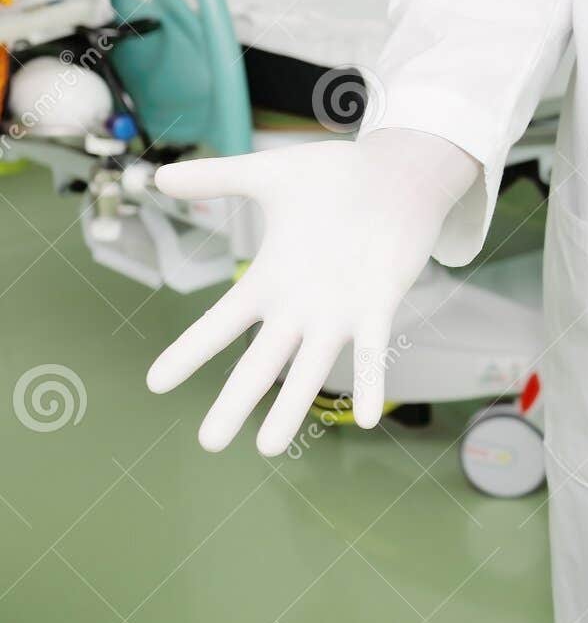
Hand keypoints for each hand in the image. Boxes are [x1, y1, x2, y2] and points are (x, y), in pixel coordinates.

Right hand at [147, 129, 478, 454]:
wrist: (397, 176)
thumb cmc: (336, 178)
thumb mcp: (268, 175)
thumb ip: (217, 177)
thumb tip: (159, 175)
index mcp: (271, 281)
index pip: (220, 323)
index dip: (189, 352)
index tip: (155, 384)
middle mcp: (300, 307)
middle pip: (259, 362)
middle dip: (235, 401)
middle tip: (209, 444)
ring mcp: (339, 313)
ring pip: (309, 369)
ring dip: (291, 407)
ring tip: (269, 448)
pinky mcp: (378, 307)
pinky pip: (373, 353)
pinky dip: (370, 382)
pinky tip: (367, 416)